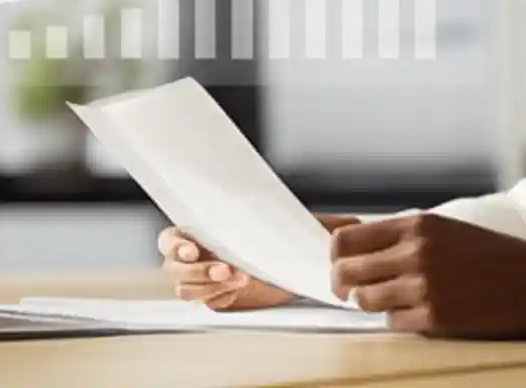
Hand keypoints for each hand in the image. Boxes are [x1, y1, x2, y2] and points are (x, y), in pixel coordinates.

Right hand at [158, 214, 360, 311]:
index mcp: (210, 226)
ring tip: (239, 278)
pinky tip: (237, 288)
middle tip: (227, 268)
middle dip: (197, 268)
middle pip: (173, 264)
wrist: (301, 266)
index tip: (195, 246)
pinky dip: (217, 296)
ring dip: (208, 284)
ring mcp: (208, 277)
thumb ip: (327, 223)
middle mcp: (203, 251)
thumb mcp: (312, 226)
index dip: (177, 242)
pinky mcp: (217, 297)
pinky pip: (204, 302)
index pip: (173, 235)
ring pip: (184, 285)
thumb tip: (352, 225)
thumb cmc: (298, 240)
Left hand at [329, 213, 525, 338]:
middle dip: (344, 284)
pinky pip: (393, 323)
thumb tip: (355, 242)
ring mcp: (424, 286)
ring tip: (394, 300)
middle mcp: (415, 251)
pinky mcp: (436, 318)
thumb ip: (403, 236)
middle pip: (346, 271)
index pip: (346, 239)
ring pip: (365, 300)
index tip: (341, 265)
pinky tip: (420, 313)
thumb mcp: (446, 230)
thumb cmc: (494, 256)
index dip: (337, 256)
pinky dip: (400, 320)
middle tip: (352, 291)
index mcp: (416, 224)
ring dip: (373, 303)